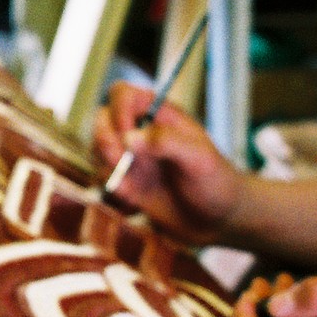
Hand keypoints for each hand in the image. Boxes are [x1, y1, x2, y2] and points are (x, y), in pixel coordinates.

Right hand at [92, 80, 243, 242]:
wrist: (220, 221)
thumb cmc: (217, 183)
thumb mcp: (200, 158)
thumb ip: (166, 141)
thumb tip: (128, 137)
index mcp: (159, 116)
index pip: (123, 95)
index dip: (117, 110)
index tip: (126, 135)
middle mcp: (141, 133)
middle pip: (101, 120)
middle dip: (105, 142)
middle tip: (122, 163)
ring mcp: (132, 158)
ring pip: (97, 150)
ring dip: (106, 169)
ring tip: (130, 190)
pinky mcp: (127, 183)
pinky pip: (102, 180)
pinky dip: (111, 191)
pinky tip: (133, 203)